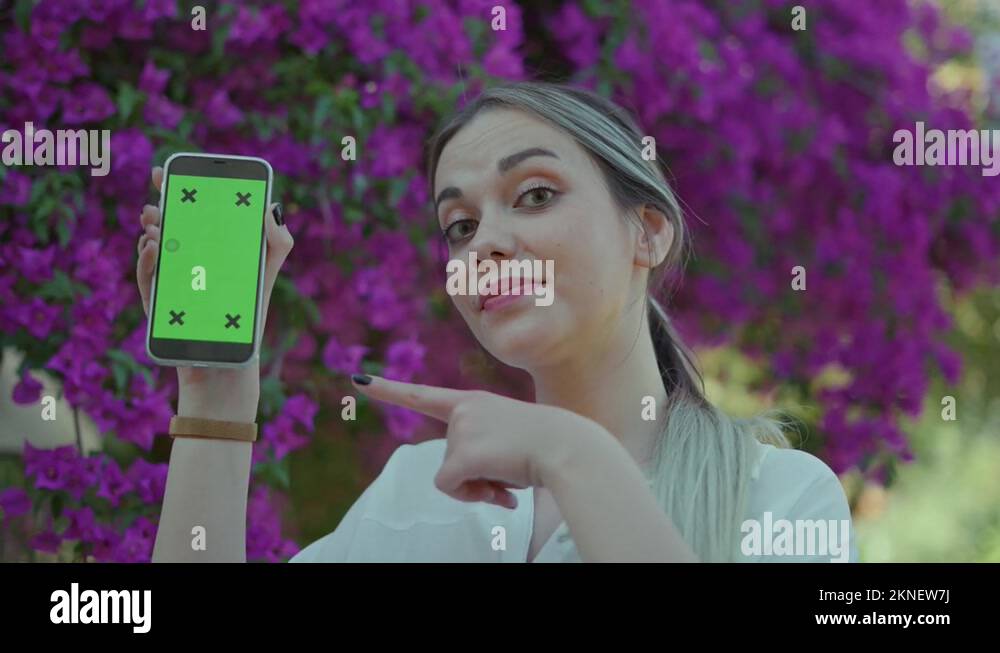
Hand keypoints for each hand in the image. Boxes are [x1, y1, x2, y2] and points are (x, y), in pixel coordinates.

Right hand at [135, 166, 293, 421]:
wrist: (232, 360)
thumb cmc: (247, 316)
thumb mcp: (265, 275)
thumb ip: (276, 242)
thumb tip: (270, 208)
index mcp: (207, 249)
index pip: (188, 213)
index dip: (175, 192)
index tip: (166, 173)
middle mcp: (184, 261)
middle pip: (165, 226)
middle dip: (158, 207)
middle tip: (158, 197)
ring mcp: (168, 281)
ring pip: (151, 249)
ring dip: (151, 231)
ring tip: (157, 224)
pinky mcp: (159, 304)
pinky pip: (147, 279)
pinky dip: (146, 262)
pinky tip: (153, 249)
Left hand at [350, 375, 610, 509]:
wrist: (569, 448)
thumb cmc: (549, 447)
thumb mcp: (512, 442)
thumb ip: (487, 455)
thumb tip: (487, 492)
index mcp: (474, 401)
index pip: (424, 396)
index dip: (390, 391)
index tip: (358, 381)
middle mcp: (463, 410)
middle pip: (448, 457)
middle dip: (474, 474)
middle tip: (507, 471)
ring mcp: (461, 429)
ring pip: (451, 476)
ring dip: (479, 485)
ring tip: (510, 474)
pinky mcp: (462, 454)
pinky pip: (451, 488)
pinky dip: (473, 495)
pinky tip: (502, 489)